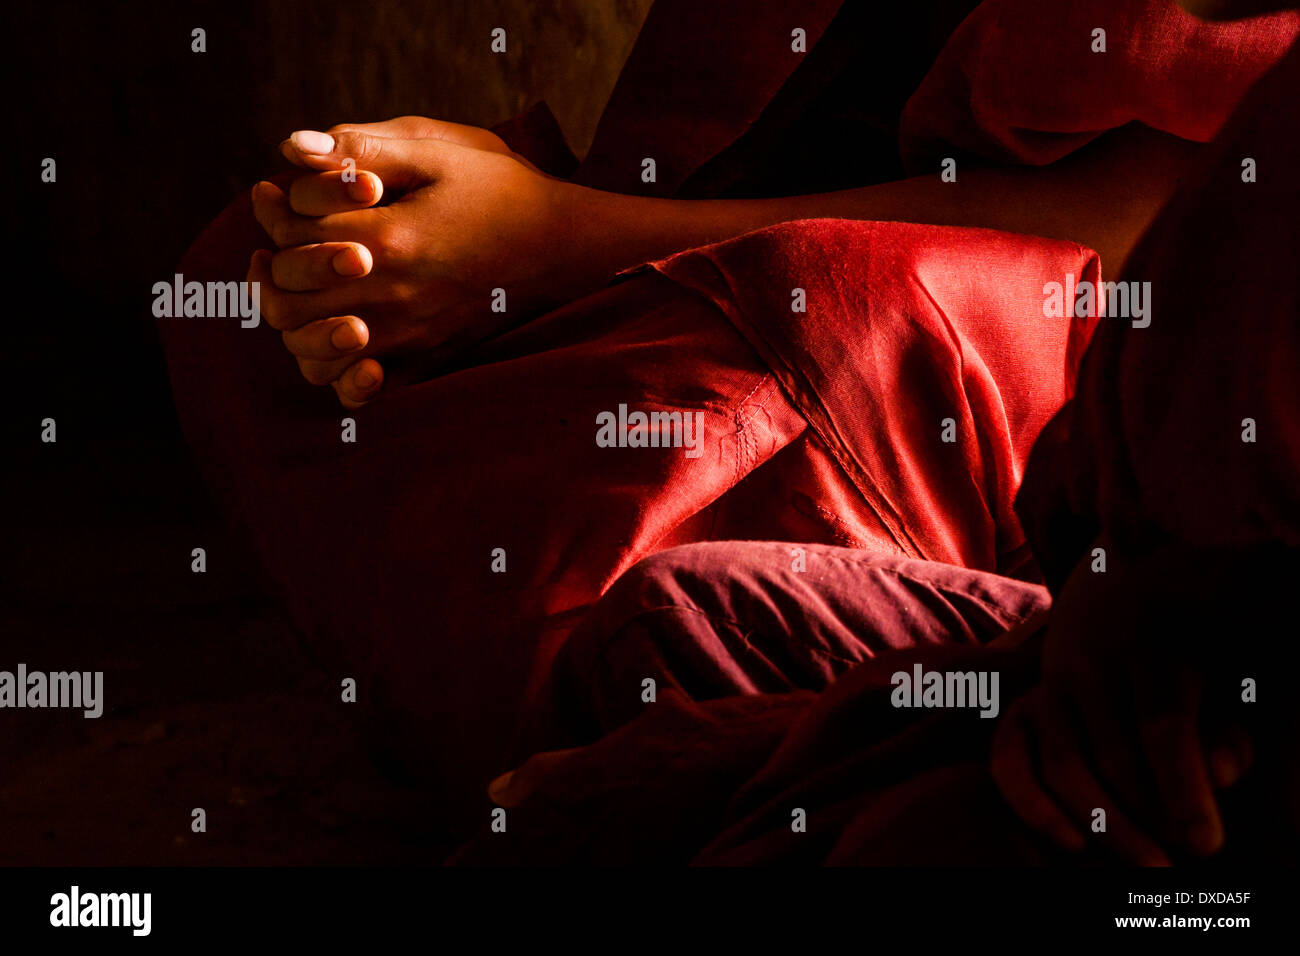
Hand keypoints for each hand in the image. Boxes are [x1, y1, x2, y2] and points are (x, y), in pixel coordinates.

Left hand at [249, 118, 577, 404]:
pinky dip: (336, 370)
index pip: (294, 234)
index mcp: (390, 237)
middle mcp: (394, 294)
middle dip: (271, 272)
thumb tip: (296, 148)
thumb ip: (365, 148)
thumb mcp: (440, 151)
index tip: (271, 195)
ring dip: (293, 323)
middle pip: (291, 301)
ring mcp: (411, 333)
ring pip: (314, 350)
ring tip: (296, 291)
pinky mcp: (428, 356)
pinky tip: (340, 337)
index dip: (272, 212)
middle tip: (270, 247)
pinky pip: (361, 386)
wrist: (564, 246)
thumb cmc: (503, 191)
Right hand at [990, 539, 1254, 863]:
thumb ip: (1224, 729)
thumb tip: (1219, 775)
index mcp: (1149, 640)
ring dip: (1106, 826)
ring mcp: (1049, 684)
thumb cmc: (1187, 653)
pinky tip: (1073, 843)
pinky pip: (1009, 762)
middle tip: (1175, 865)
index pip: (1161, 724)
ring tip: (1144, 865)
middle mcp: (1089, 660)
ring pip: (1065, 766)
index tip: (1205, 845)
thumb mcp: (1219, 677)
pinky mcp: (1019, 708)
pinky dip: (1033, 807)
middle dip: (1148, 820)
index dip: (1183, 788)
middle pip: (1114, 755)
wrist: (1118, 598)